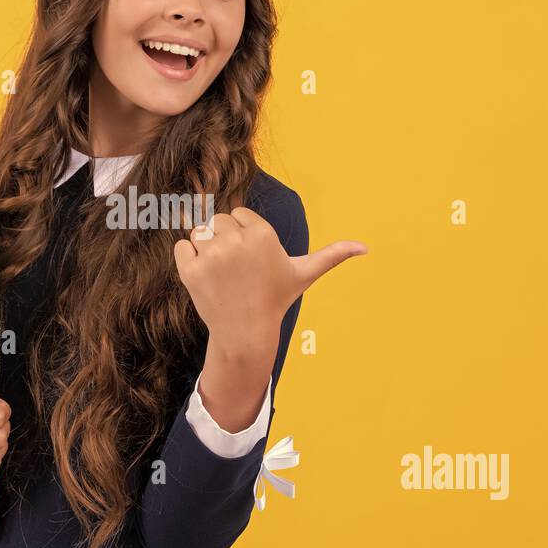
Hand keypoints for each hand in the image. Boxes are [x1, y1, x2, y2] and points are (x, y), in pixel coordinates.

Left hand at [173, 207, 366, 347]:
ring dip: (207, 249)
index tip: (253, 260)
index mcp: (263, 233)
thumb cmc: (276, 299)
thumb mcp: (304, 274)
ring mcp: (212, 256)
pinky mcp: (190, 271)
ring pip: (200, 232)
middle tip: (237, 271)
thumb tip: (365, 247)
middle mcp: (237, 241)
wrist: (246, 332)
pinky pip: (181, 247)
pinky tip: (206, 278)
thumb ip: (333, 255)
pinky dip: (188, 260)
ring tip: (222, 274)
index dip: (245, 236)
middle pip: (219, 221)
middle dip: (226, 241)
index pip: (240, 215)